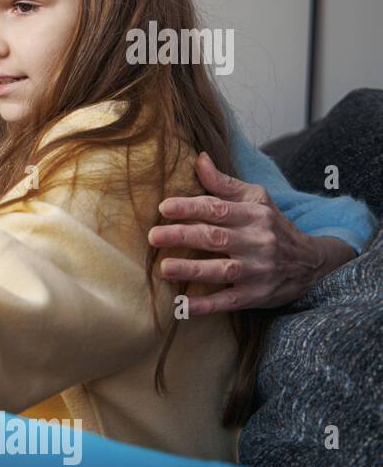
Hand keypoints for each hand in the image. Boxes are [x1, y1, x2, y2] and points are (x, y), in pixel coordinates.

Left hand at [148, 151, 354, 314]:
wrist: (312, 264)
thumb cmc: (272, 226)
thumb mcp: (256, 199)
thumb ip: (225, 184)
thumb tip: (199, 159)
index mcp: (254, 215)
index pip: (218, 209)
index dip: (191, 207)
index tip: (164, 207)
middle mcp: (257, 242)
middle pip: (216, 238)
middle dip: (183, 236)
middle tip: (153, 236)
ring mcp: (258, 271)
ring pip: (222, 270)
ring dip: (192, 270)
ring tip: (164, 268)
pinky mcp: (257, 295)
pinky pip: (229, 301)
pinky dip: (206, 305)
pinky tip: (182, 307)